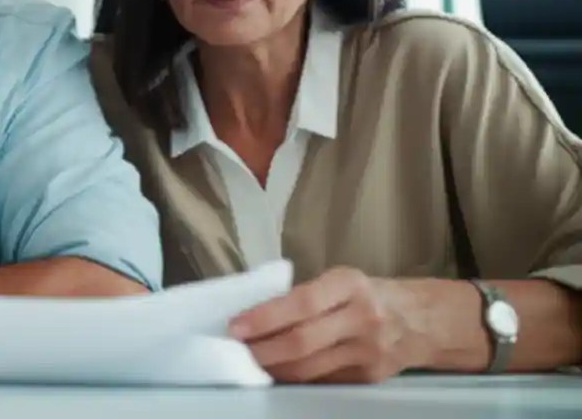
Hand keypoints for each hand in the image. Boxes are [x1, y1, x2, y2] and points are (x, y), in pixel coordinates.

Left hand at [228, 267, 431, 382]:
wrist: (424, 320)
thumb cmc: (371, 294)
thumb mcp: (342, 281)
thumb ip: (306, 295)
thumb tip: (255, 313)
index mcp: (350, 285)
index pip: (302, 302)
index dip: (265, 317)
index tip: (235, 326)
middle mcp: (362, 318)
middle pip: (303, 341)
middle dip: (263, 350)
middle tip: (236, 351)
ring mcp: (368, 351)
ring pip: (310, 368)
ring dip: (274, 368)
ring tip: (249, 363)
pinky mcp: (370, 377)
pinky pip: (323, 380)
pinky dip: (295, 378)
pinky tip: (278, 372)